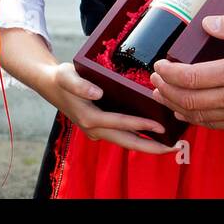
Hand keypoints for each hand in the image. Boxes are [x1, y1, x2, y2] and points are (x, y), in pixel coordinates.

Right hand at [45, 62, 176, 154]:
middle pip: (127, 142)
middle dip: (151, 147)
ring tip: (169, 145)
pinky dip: (138, 137)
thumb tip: (97, 93)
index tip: (160, 126)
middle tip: (174, 147)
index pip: (120, 124)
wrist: (50, 85)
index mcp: (89, 118)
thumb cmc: (61, 78)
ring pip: (126, 142)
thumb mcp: (67, 75)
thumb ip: (80, 84)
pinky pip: (122, 136)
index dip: (140, 125)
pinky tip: (153, 134)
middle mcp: (95, 129)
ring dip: (147, 145)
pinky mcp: (100, 128)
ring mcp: (97, 131)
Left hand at [150, 15, 223, 131]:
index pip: (191, 78)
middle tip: (154, 80)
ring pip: (200, 117)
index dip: (169, 74)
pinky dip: (196, 119)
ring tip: (163, 95)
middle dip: (166, 91)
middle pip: (189, 101)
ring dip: (176, 106)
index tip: (159, 65)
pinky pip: (216, 126)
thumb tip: (207, 24)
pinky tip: (187, 112)